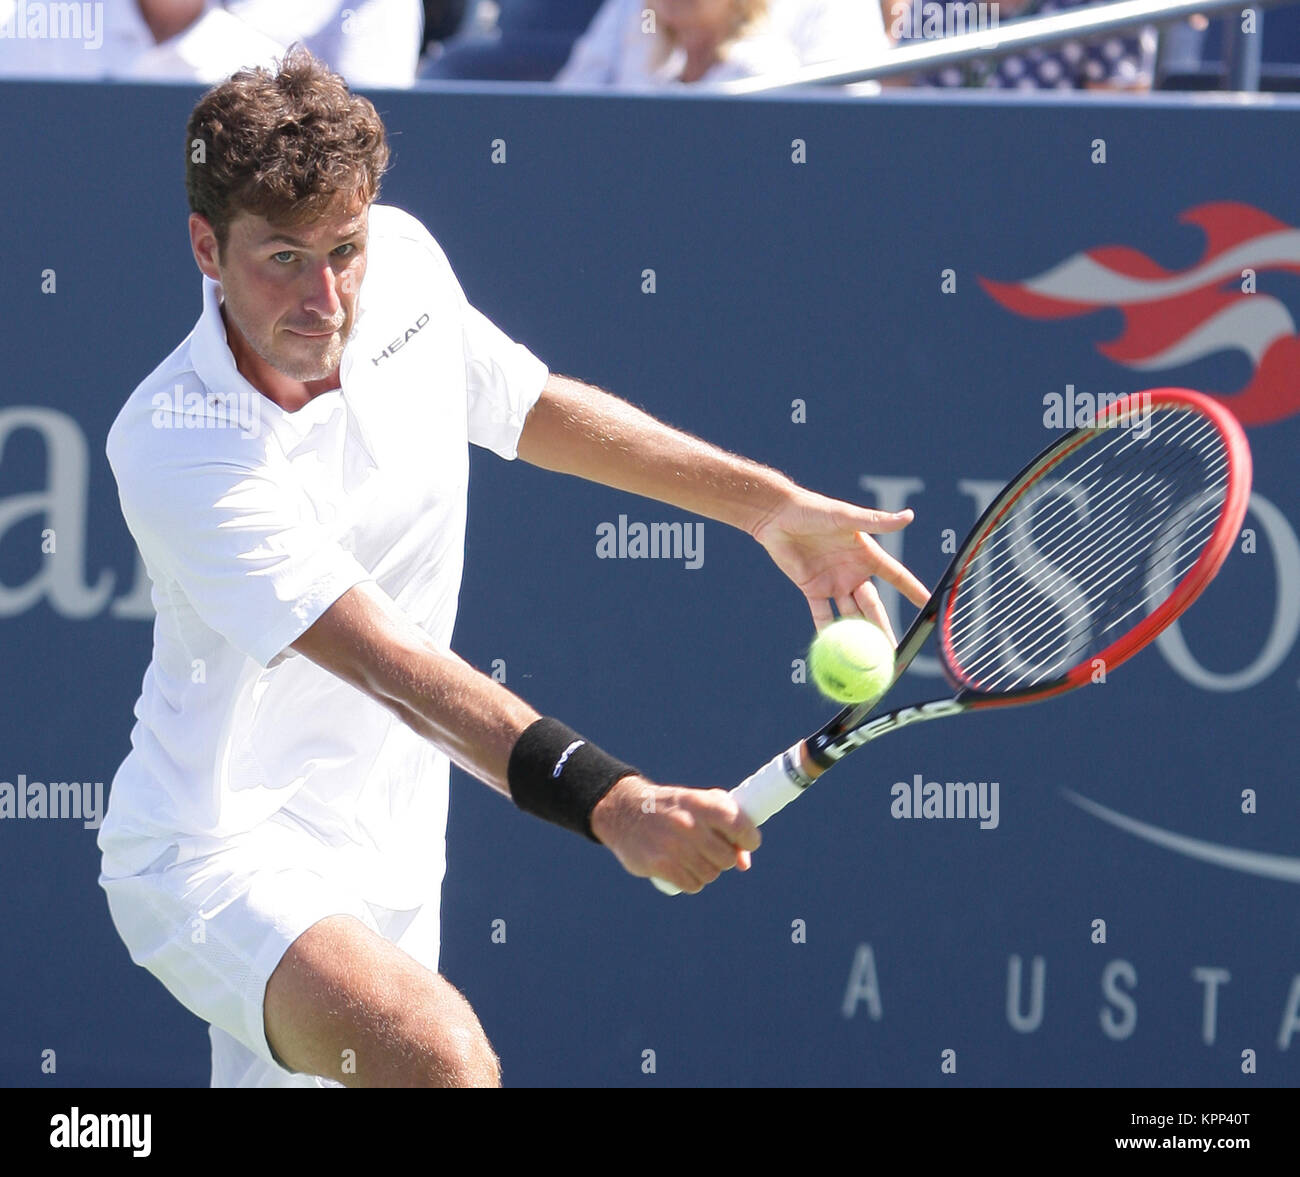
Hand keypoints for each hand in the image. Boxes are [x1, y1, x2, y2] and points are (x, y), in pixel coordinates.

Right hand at [590, 776, 760, 893]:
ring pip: (711, 874)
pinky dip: (691, 881)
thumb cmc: (670, 808)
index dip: (749, 839)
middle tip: (711, 851)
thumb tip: (744, 863)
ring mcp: (674, 846)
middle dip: (724, 858)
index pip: (740, 827)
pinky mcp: (660, 865)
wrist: (623, 811)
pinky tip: (683, 870)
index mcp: (702, 804)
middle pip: (727, 858)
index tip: (746, 843)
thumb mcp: (698, 805)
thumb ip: (726, 827)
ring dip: (706, 871)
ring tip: (693, 858)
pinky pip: (692, 885)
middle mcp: (690, 824)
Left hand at [750, 487, 929, 640]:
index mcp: (866, 555)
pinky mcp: (812, 589)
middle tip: (895, 651)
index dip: (912, 591)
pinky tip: (836, 652)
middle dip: (884, 630)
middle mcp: (853, 573)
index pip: (896, 577)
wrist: (777, 516)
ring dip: (859, 637)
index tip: (931, 605)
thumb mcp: (845, 517)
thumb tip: (908, 516)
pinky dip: (827, 632)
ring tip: (869, 658)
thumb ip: (875, 521)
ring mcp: (833, 583)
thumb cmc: (814, 510)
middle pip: (873, 607)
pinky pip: (822, 615)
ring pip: (850, 615)